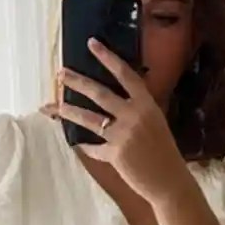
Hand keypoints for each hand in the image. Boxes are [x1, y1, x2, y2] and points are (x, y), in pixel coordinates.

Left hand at [53, 38, 190, 206]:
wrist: (170, 181)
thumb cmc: (164, 152)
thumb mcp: (156, 123)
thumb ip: (137, 110)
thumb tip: (114, 100)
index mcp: (147, 105)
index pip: (125, 75)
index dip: (108, 58)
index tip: (92, 44)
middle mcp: (134, 116)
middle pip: (100, 93)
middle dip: (78, 82)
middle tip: (61, 74)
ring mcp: (124, 135)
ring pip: (89, 119)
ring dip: (69, 111)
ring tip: (54, 106)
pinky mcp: (115, 154)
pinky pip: (93, 148)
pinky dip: (85, 146)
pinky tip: (76, 143)